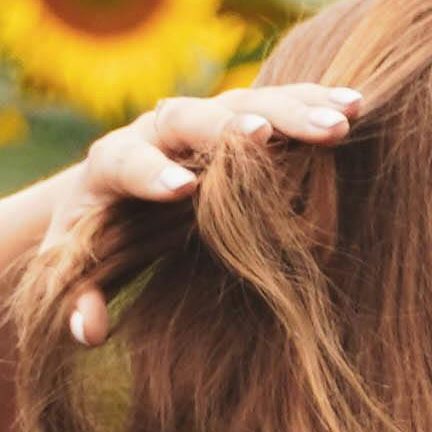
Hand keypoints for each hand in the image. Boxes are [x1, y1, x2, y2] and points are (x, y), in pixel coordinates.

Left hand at [53, 83, 358, 338]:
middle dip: (227, 129)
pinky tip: (356, 107)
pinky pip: (277, 101)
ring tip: (341, 123)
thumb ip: (78, 300)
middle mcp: (154, 130)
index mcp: (109, 166)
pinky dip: (314, 101)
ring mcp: (200, 118)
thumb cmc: (96, 242)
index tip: (182, 189)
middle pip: (188, 117)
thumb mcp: (75, 272)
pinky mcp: (238, 117)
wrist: (114, 193)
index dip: (150, 173)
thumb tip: (89, 330)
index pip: (125, 162)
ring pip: (243, 102)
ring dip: (290, 110)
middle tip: (266, 137)